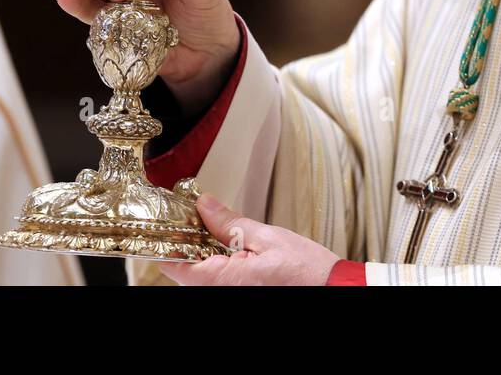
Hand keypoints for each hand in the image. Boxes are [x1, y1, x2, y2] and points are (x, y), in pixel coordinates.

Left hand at [159, 193, 341, 285]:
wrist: (331, 288)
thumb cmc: (307, 271)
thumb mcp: (267, 236)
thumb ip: (230, 223)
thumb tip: (204, 206)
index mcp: (224, 280)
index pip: (176, 266)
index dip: (168, 242)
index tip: (168, 222)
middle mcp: (223, 292)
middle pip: (187, 269)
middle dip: (188, 241)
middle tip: (194, 215)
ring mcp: (231, 293)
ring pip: (202, 273)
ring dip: (203, 250)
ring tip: (213, 226)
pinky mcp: (240, 292)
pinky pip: (218, 277)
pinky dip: (217, 259)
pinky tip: (227, 243)